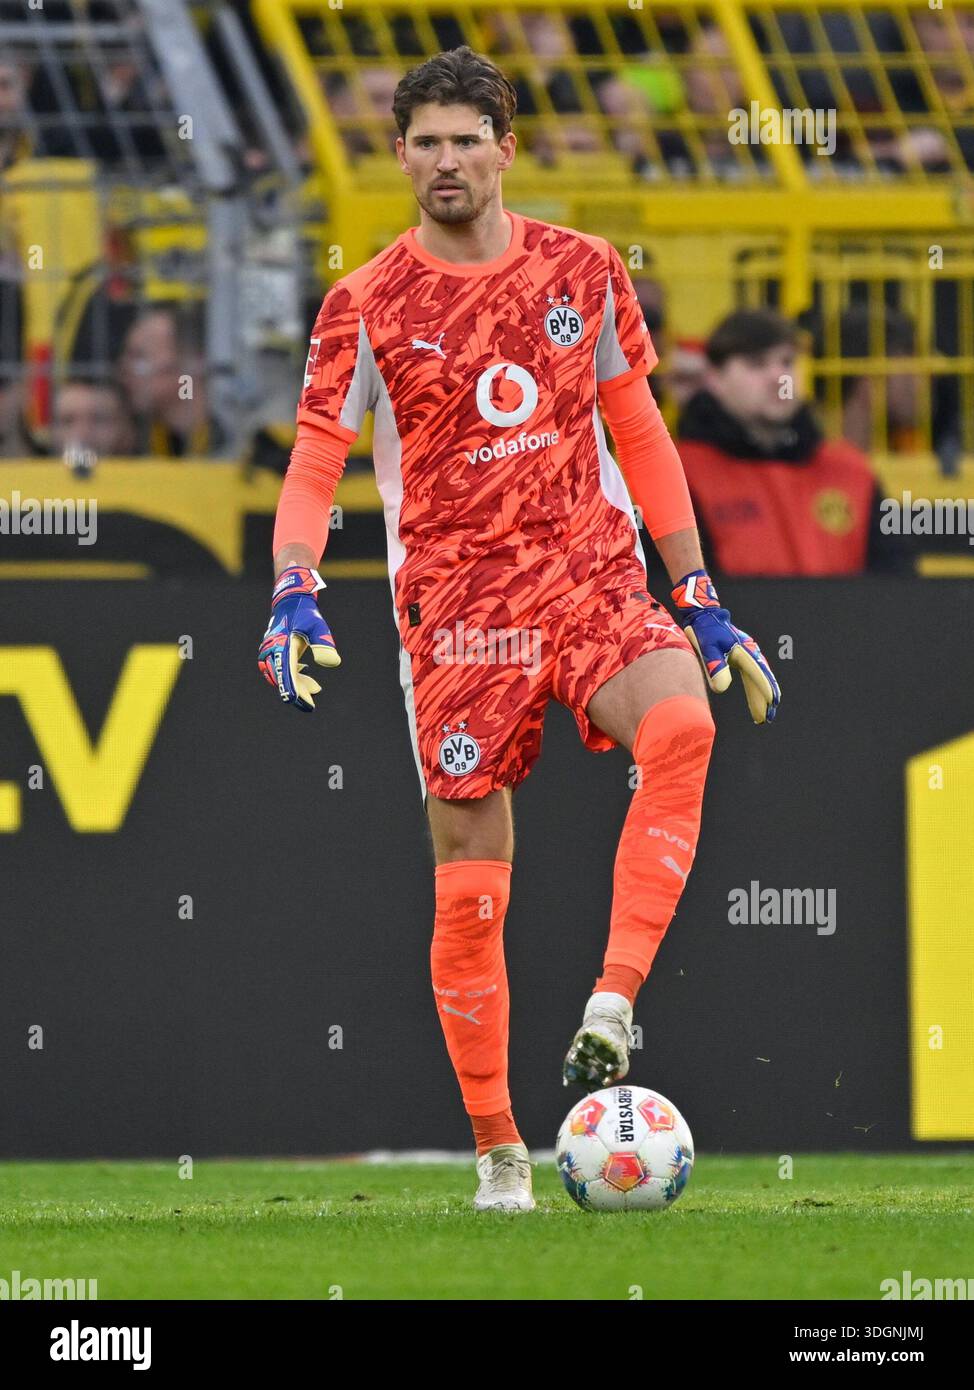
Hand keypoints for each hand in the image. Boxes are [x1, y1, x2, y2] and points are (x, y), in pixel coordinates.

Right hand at [258, 566, 340, 711]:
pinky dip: (292, 676)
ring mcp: (269, 652)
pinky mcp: (272, 652)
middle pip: (283, 680)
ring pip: (281, 676)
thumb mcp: (318, 626)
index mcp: (282, 647)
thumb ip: (324, 643)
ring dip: (296, 684)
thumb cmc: (305, 614)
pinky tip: (306, 676)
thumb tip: (333, 663)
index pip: (288, 677)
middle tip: (311, 705)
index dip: (297, 694)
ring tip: (314, 687)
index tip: (307, 705)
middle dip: (298, 693)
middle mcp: (272, 651)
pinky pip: (279, 669)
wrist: (290, 601)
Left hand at [671, 570, 779, 724]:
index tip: (771, 704)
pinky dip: (757, 687)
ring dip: (763, 695)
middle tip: (769, 717)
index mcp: (744, 651)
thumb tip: (722, 690)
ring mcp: (748, 653)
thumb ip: (715, 666)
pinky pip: (754, 674)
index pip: (757, 673)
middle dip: (767, 697)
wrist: (703, 615)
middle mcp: (750, 652)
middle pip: (762, 677)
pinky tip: (757, 698)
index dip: (764, 689)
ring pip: (759, 677)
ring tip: (766, 714)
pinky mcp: (743, 655)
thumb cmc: (704, 632)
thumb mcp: (707, 648)